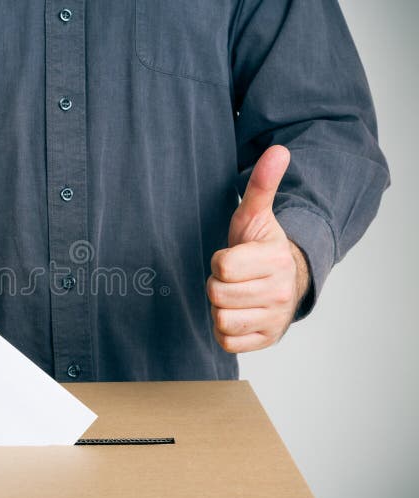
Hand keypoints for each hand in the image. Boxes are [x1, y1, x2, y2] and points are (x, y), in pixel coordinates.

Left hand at [207, 145, 309, 352]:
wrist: (286, 281)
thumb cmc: (261, 247)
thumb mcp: (256, 215)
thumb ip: (262, 185)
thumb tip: (279, 150)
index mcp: (275, 259)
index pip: (221, 267)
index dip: (219, 262)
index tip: (232, 258)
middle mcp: (279, 292)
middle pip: (217, 294)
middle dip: (218, 284)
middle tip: (232, 278)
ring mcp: (274, 319)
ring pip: (221, 319)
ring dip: (220, 308)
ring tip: (235, 295)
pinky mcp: (266, 340)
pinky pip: (227, 341)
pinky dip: (225, 330)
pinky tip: (237, 313)